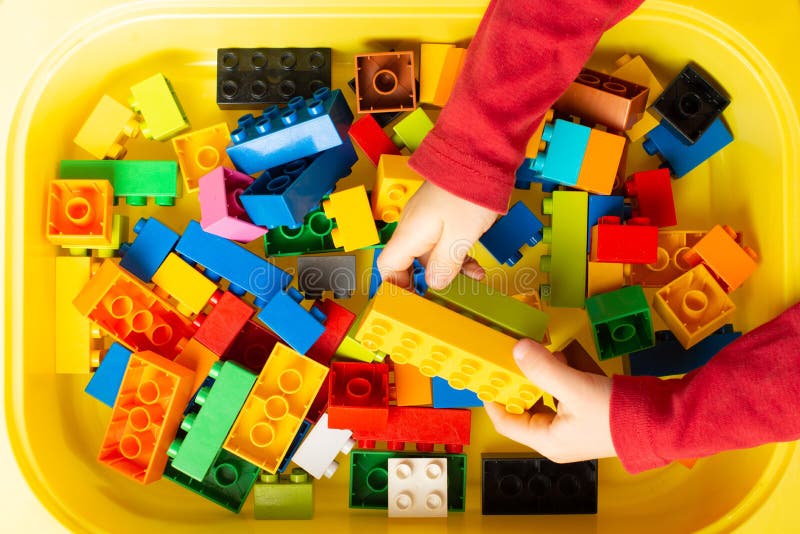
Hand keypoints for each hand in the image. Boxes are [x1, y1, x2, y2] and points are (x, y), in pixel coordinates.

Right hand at [377, 181, 497, 289]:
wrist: (481, 154)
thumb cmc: (468, 191)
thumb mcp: (460, 236)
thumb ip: (445, 263)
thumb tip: (435, 283)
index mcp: (410, 233)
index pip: (388, 266)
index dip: (396, 286)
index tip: (412, 301)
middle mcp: (414, 227)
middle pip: (412, 263)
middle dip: (431, 280)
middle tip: (447, 295)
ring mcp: (428, 219)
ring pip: (433, 253)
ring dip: (451, 268)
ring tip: (475, 277)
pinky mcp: (443, 213)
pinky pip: (445, 241)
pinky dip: (458, 254)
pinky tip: (476, 263)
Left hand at [484, 339, 616, 462]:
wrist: (661, 422)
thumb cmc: (617, 414)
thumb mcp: (574, 388)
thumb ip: (544, 368)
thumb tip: (517, 348)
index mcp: (547, 440)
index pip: (506, 421)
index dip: (493, 398)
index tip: (486, 374)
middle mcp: (556, 438)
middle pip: (522, 408)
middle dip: (517, 381)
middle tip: (509, 357)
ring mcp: (572, 428)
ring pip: (542, 399)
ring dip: (538, 376)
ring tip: (539, 354)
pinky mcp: (585, 416)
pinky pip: (560, 396)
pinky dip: (556, 378)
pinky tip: (562, 361)